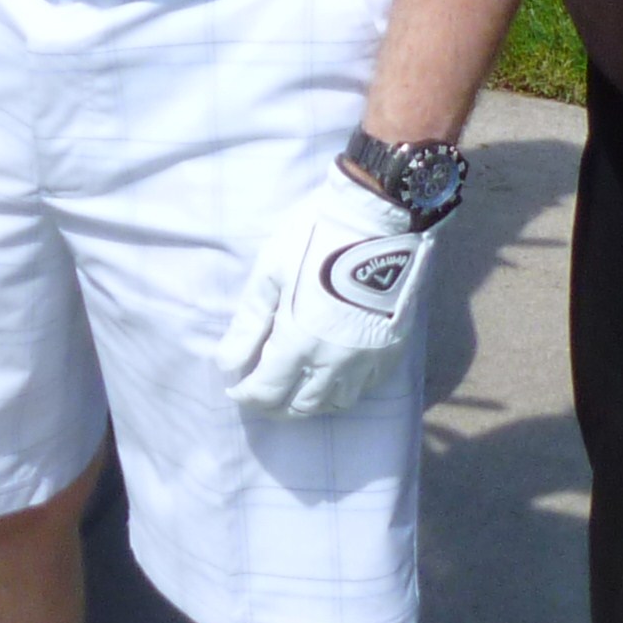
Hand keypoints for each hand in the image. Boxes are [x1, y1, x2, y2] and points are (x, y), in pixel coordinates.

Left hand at [220, 161, 428, 416]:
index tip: (236, 388)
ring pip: (336, 402)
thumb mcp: (270, 274)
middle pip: (301, 405)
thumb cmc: (314, 239)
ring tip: (296, 388)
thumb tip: (229, 364)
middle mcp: (335, 362)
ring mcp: (368, 359)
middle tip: (262, 393)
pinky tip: (333, 377)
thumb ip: (249, 324)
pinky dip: (345, 390)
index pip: (267, 392)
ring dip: (310, 402)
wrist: (380, 217)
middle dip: (275, 405)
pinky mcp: (393, 348)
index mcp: (299, 344)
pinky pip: (367, 387)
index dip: (247, 395)